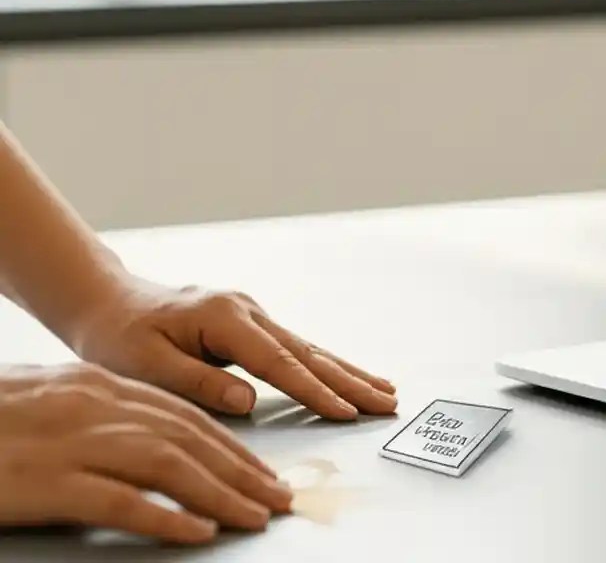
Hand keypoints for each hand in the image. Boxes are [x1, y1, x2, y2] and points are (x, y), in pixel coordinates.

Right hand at [0, 363, 291, 543]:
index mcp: (92, 386)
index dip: (229, 444)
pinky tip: (199, 534)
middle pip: (186, 437)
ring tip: (257, 517)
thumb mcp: (44, 411)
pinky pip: (119, 502)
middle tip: (279, 498)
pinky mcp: (44, 482)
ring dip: (222, 493)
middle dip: (241, 469)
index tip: (263, 470)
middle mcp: (89, 406)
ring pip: (167, 464)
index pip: (181, 414)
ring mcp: (67, 442)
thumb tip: (149, 451)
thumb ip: (95, 423)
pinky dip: (166, 518)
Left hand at [68, 276, 396, 420]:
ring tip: (386, 392)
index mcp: (223, 318)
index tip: (345, 412)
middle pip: (308, 353)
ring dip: (349, 373)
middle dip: (350, 381)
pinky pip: (298, 350)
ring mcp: (254, 315)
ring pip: (310, 350)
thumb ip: (198, 382)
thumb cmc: (119, 335)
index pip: (278, 363)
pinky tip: (351, 376)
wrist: (108, 303)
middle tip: (387, 403)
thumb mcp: (145, 364)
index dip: (313, 391)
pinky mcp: (254, 326)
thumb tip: (248, 400)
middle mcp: (247, 311)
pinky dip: (328, 366)